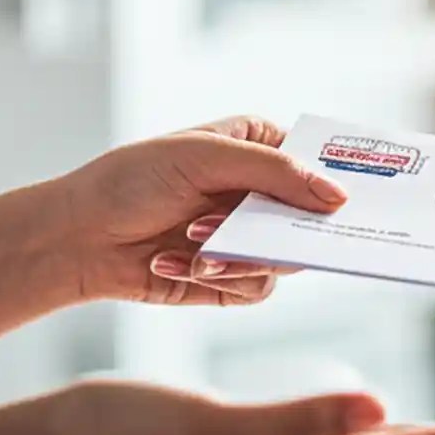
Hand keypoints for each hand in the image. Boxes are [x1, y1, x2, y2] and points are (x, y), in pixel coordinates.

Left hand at [61, 116, 348, 305]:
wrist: (78, 236)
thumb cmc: (132, 181)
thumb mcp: (206, 157)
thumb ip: (275, 173)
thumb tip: (337, 196)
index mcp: (261, 148)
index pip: (320, 162)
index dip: (343, 180)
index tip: (357, 200)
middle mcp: (262, 193)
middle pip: (313, 218)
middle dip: (284, 228)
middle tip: (268, 233)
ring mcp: (250, 236)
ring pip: (287, 259)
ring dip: (238, 255)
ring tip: (192, 243)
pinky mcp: (235, 276)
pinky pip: (256, 286)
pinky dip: (219, 277)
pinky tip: (172, 262)